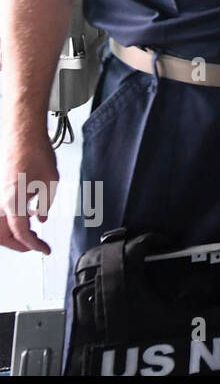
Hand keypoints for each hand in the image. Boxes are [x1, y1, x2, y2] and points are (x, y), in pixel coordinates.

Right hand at [0, 133, 57, 253]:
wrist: (22, 134)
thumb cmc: (35, 153)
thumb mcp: (50, 183)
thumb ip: (45, 205)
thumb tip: (40, 219)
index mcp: (12, 202)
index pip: (20, 234)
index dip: (33, 245)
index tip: (44, 249)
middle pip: (2, 235)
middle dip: (19, 244)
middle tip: (35, 246)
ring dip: (12, 233)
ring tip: (31, 232)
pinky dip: (9, 219)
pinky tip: (27, 214)